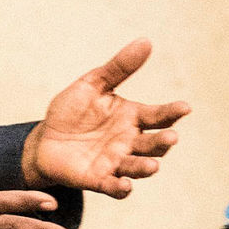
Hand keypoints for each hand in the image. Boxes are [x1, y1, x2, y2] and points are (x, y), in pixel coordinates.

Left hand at [21, 39, 189, 199]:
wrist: (44, 139)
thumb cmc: (71, 111)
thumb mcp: (92, 84)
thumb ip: (119, 67)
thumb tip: (146, 41)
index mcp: (132, 117)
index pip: (158, 116)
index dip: (172, 112)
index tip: (185, 107)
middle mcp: (129, 142)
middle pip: (152, 144)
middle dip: (162, 142)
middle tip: (171, 137)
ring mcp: (115, 162)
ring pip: (137, 167)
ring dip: (146, 167)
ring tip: (153, 166)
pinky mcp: (97, 179)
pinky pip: (113, 186)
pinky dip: (120, 187)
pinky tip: (124, 186)